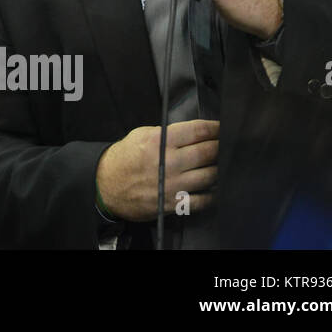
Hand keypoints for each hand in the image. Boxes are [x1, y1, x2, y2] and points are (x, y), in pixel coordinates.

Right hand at [96, 119, 218, 221]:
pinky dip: (213, 193)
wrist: (106, 185)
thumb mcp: (140, 135)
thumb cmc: (124, 158)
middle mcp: (168, 162)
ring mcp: (173, 184)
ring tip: (220, 164)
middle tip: (225, 145)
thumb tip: (195, 132)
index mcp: (159, 141)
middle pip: (208, 151)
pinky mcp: (174, 203)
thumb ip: (167, 132)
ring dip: (219, 169)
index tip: (222, 128)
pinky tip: (212, 187)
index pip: (198, 131)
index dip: (215, 128)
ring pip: (211, 175)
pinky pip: (204, 199)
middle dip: (221, 146)